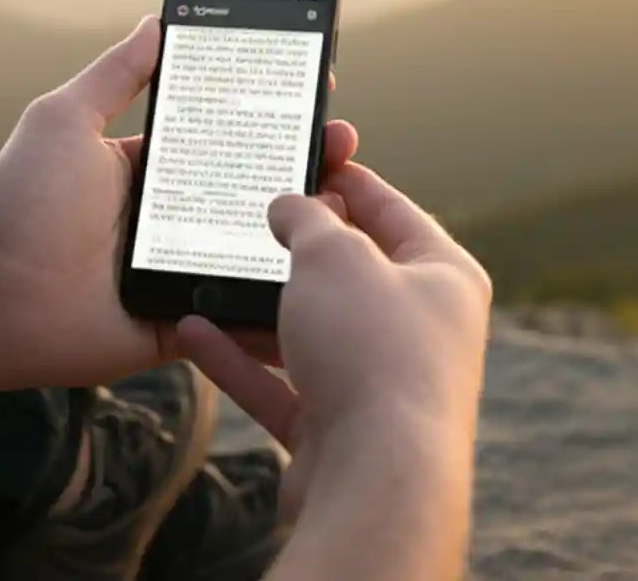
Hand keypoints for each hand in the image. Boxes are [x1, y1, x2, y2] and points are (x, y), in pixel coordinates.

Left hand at [0, 17, 356, 390]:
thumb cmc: (19, 206)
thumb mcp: (64, 121)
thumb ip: (114, 75)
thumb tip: (158, 21)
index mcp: (151, 170)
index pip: (226, 139)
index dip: (272, 119)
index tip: (316, 94)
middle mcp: (173, 219)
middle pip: (254, 192)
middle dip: (305, 169)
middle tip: (345, 148)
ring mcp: (182, 272)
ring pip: (258, 251)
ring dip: (304, 234)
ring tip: (348, 208)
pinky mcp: (184, 322)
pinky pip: (240, 315)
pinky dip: (279, 305)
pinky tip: (325, 287)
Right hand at [177, 163, 491, 517]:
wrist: (377, 478)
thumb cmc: (374, 352)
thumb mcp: (333, 255)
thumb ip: (307, 219)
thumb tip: (291, 204)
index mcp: (443, 278)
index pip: (395, 213)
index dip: (350, 181)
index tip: (309, 160)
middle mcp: (420, 332)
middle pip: (353, 276)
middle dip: (299, 250)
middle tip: (254, 219)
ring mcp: (379, 386)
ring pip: (312, 333)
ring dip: (259, 308)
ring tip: (210, 276)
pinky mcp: (338, 432)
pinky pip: (282, 384)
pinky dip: (239, 360)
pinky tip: (194, 332)